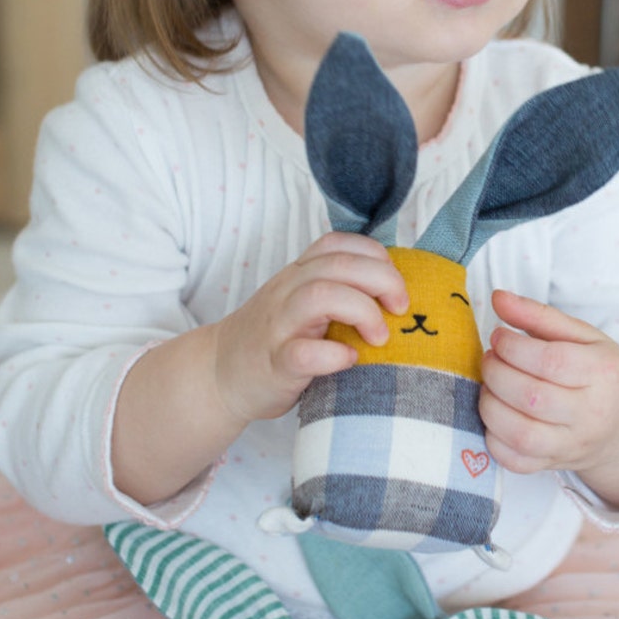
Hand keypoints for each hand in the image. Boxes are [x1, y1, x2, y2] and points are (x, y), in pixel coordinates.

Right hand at [212, 231, 408, 430]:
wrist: (218, 374)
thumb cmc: (275, 339)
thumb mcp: (301, 302)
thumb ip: (336, 289)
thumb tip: (395, 292)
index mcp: (298, 275)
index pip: (339, 244)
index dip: (376, 257)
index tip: (395, 285)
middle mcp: (288, 292)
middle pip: (339, 264)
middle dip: (382, 281)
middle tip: (400, 310)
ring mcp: (279, 327)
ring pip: (321, 295)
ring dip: (362, 311)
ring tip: (379, 338)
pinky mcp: (274, 364)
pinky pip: (303, 353)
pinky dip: (333, 355)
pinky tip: (349, 360)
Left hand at [480, 290, 618, 511]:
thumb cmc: (601, 372)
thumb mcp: (582, 336)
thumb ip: (539, 315)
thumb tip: (497, 297)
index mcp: (603, 374)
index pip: (552, 362)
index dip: (514, 347)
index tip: (499, 336)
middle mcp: (591, 415)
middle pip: (532, 397)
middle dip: (497, 373)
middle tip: (490, 358)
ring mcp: (573, 446)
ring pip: (521, 434)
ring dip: (490, 405)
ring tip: (489, 385)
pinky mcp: (554, 466)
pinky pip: (516, 462)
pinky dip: (494, 440)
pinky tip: (496, 416)